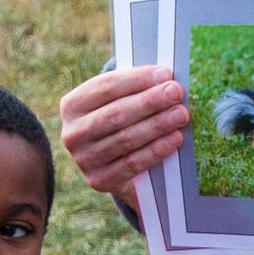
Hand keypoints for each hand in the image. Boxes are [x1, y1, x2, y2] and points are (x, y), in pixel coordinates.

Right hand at [60, 64, 189, 203]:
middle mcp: (72, 133)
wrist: (113, 166)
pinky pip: (133, 163)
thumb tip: (165, 78)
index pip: (106, 87)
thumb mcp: (119, 103)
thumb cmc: (121, 123)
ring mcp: (84, 159)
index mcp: (72, 105)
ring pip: (126, 139)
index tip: (165, 74)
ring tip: (181, 114)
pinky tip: (175, 139)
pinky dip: (156, 150)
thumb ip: (135, 90)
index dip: (137, 80)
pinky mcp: (100, 180)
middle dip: (150, 101)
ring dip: (157, 125)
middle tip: (176, 92)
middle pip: (116, 114)